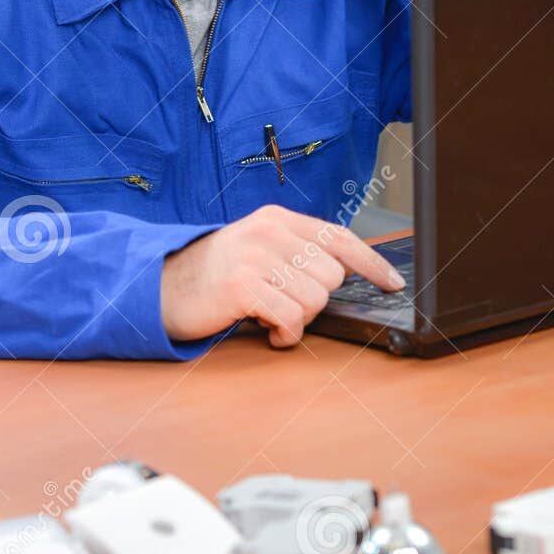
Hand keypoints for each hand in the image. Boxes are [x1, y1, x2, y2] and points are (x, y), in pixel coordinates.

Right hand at [161, 204, 405, 347]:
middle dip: (314, 300)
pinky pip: (291, 320)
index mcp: (277, 219)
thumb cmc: (214, 274)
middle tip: (282, 302)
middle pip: (331, 277)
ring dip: (296, 320)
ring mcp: (255, 258)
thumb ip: (295, 252)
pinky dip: (284, 335)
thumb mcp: (258, 248)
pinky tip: (266, 330)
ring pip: (314, 302)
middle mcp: (269, 232)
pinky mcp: (243, 286)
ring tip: (268, 314)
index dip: (372, 263)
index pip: (339, 238)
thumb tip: (343, 275)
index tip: (393, 284)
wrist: (159, 286)